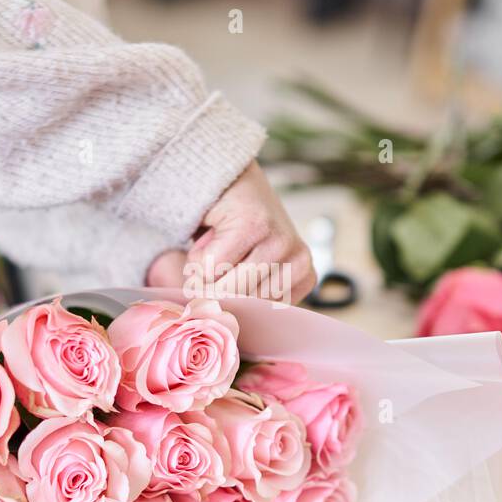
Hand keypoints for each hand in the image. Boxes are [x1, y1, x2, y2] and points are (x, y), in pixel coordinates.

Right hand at [150, 162, 315, 303]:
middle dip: (214, 286)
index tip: (232, 273)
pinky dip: (198, 253)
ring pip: (223, 289)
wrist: (222, 177)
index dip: (229, 301)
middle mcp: (300, 260)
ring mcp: (280, 241)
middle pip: (240, 307)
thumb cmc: (230, 230)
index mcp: (303, 276)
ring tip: (219, 241)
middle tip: (222, 254)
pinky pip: (210, 266)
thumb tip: (215, 324)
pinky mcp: (254, 225)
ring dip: (204, 270)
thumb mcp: (243, 272)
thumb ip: (239, 303)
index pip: (258, 319)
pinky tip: (213, 229)